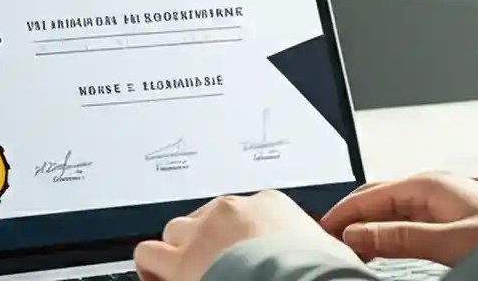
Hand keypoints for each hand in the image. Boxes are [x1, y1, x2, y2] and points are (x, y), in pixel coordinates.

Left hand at [134, 190, 360, 280]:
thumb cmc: (316, 274)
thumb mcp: (328, 253)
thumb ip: (314, 247)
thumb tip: (326, 258)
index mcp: (270, 205)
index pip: (241, 213)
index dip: (236, 240)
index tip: (241, 257)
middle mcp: (231, 211)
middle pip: (205, 219)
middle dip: (205, 243)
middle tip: (212, 269)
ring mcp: (203, 232)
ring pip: (174, 232)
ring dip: (176, 253)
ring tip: (183, 274)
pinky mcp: (180, 259)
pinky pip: (148, 254)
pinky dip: (152, 268)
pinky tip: (159, 279)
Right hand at [320, 173, 477, 263]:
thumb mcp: (449, 240)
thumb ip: (401, 237)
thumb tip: (358, 233)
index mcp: (428, 184)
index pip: (369, 194)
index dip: (342, 212)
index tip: (320, 230)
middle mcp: (433, 187)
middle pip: (377, 198)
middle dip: (350, 215)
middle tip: (327, 239)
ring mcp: (442, 200)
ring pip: (391, 209)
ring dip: (368, 225)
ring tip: (349, 246)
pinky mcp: (451, 216)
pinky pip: (406, 219)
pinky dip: (387, 230)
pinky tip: (383, 244)